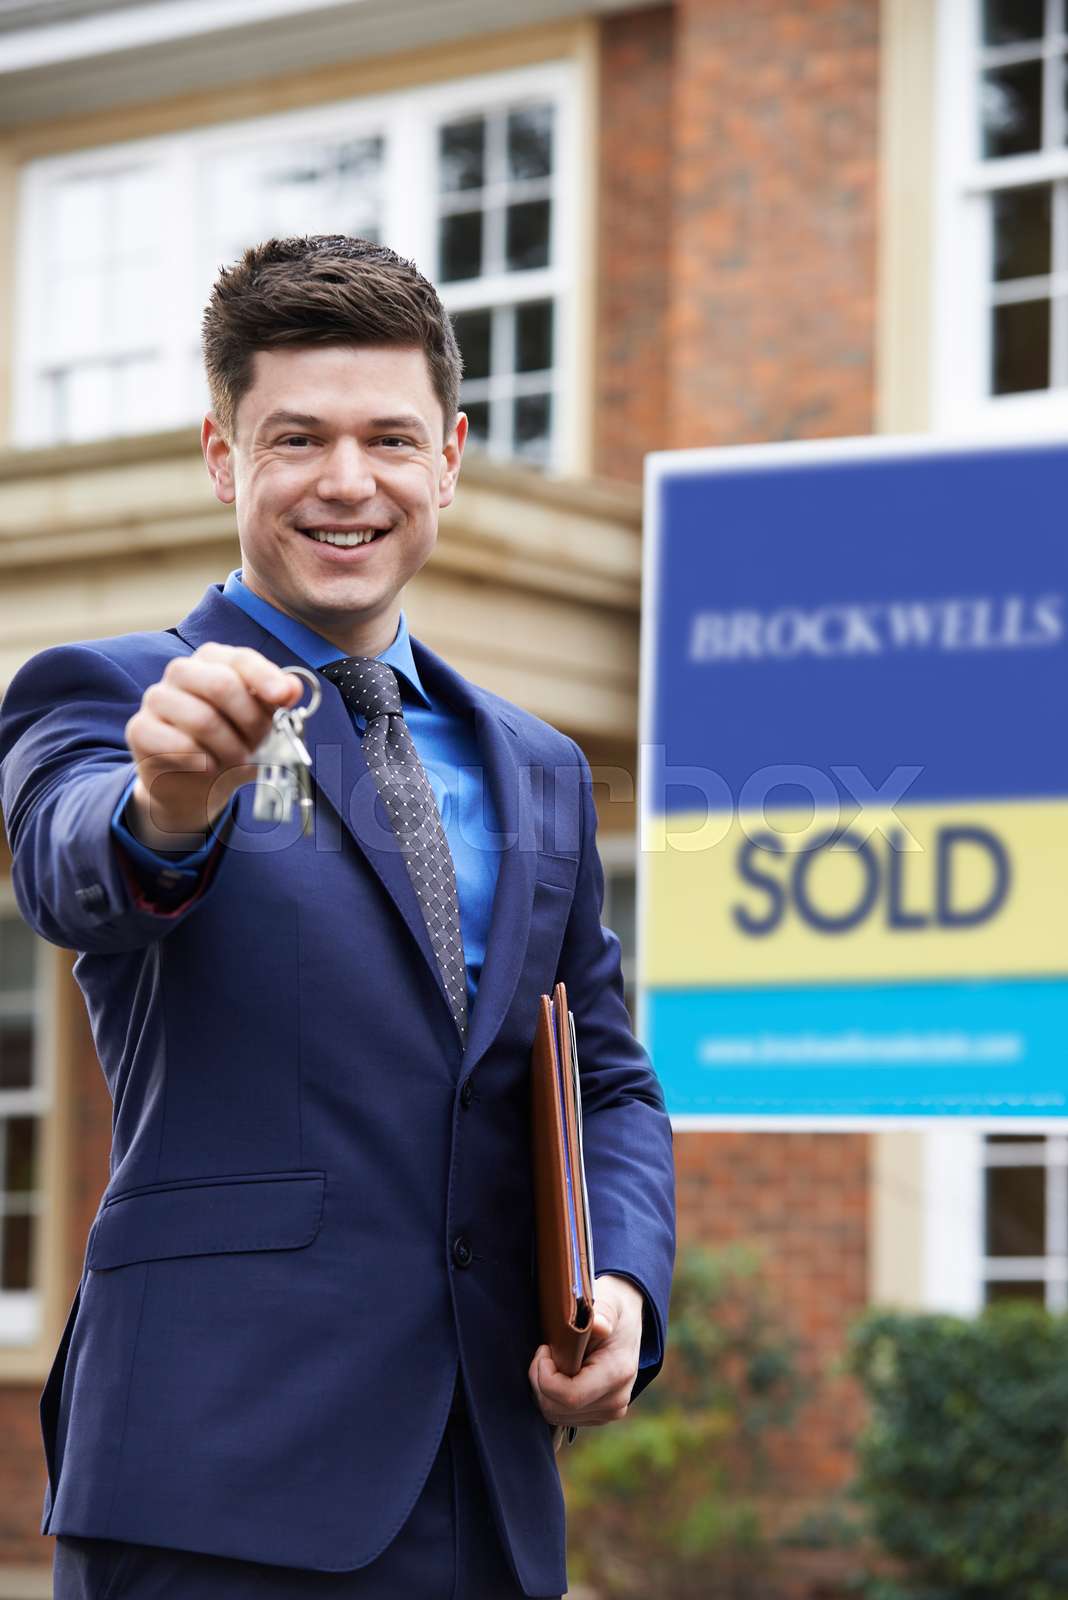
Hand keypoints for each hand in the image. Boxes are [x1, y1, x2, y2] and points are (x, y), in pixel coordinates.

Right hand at [124, 643, 302, 848]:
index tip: (284, 698)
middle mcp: (182, 671)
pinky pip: (175, 743)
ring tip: (237, 760)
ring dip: (229, 748)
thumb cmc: (230, 743)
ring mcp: (157, 698)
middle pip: (221, 685)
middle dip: (250, 722)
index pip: (240, 659)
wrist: (194, 784)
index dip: (265, 678)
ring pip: (202, 719)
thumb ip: (274, 702)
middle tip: (259, 745)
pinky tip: (209, 767)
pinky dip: (200, 760)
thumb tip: (292, 688)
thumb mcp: (259, 722)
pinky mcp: (140, 729)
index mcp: (214, 661)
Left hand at [528, 1274, 643, 1428]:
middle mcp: (616, 1400)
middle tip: (545, 1352)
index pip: (570, 1396)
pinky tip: (558, 1373)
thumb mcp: (609, 1303)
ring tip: (552, 1360)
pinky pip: (561, 1415)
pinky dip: (551, 1396)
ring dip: (543, 1389)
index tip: (545, 1349)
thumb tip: (599, 1324)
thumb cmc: (613, 1310)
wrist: (628, 1322)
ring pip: (555, 1415)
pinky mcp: (600, 1415)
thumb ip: (602, 1313)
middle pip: (557, 1409)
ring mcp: (609, 1411)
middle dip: (540, 1381)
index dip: (546, 1376)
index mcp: (617, 1373)